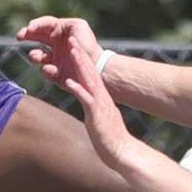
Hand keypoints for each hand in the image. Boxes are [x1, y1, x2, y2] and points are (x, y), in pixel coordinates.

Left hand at [17, 15, 132, 170]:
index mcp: (100, 97)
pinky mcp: (97, 115)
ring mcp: (99, 105)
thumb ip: (93, 107)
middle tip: (72, 38)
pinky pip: (86, 100)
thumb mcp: (98, 118)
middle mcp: (101, 97)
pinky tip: (69, 81)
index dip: (82, 59)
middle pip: (89, 71)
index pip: (90, 74)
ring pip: (88, 80)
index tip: (74, 45)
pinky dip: (78, 89)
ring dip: (80, 65)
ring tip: (72, 50)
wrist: (122, 152)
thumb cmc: (109, 138)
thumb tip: (88, 101)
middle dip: (80, 54)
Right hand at [21, 13, 103, 76]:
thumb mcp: (78, 26)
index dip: (35, 25)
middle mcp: (56, 44)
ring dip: (34, 55)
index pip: (44, 25)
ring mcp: (55, 59)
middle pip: (36, 37)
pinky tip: (51, 68)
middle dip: (26, 35)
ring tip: (36, 56)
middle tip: (19, 36)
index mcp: (60, 32)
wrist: (96, 66)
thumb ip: (63, 24)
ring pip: (36, 56)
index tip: (29, 28)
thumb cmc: (88, 44)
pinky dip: (45, 69)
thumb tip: (51, 31)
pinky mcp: (56, 73)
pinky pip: (45, 71)